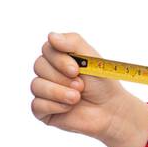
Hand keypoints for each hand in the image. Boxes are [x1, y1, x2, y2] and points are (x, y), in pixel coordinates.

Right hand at [31, 31, 147, 146]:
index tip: (76, 70)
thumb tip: (51, 35)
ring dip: (60, 93)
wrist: (111, 111)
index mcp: (59, 58)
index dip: (60, 60)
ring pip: (36, 85)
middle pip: (39, 66)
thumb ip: (74, 42)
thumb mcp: (92, 59)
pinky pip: (37, 105)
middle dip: (63, 78)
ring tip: (77, 97)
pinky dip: (56, 106)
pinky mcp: (42, 110)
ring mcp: (44, 91)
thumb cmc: (102, 84)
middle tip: (81, 86)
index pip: (47, 49)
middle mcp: (48, 72)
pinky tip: (70, 108)